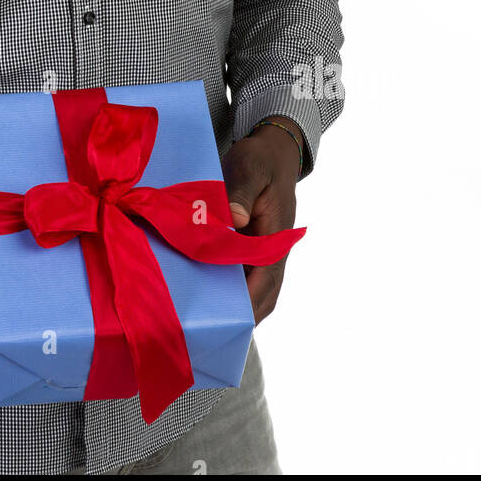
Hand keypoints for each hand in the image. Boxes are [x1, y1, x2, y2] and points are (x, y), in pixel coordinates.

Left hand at [221, 117, 302, 324]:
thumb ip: (241, 193)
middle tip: (209, 329)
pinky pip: (243, 275)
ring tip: (204, 319)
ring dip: (236, 305)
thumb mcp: (250, 168)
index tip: (229, 320)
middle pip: (263, 295)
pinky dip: (229, 288)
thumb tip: (236, 219)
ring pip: (254, 289)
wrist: (271, 151)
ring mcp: (264, 251)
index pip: (267, 279)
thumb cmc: (260, 159)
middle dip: (241, 315)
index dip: (249, 303)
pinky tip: (204, 292)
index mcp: (276, 236)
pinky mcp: (252, 246)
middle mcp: (273, 250)